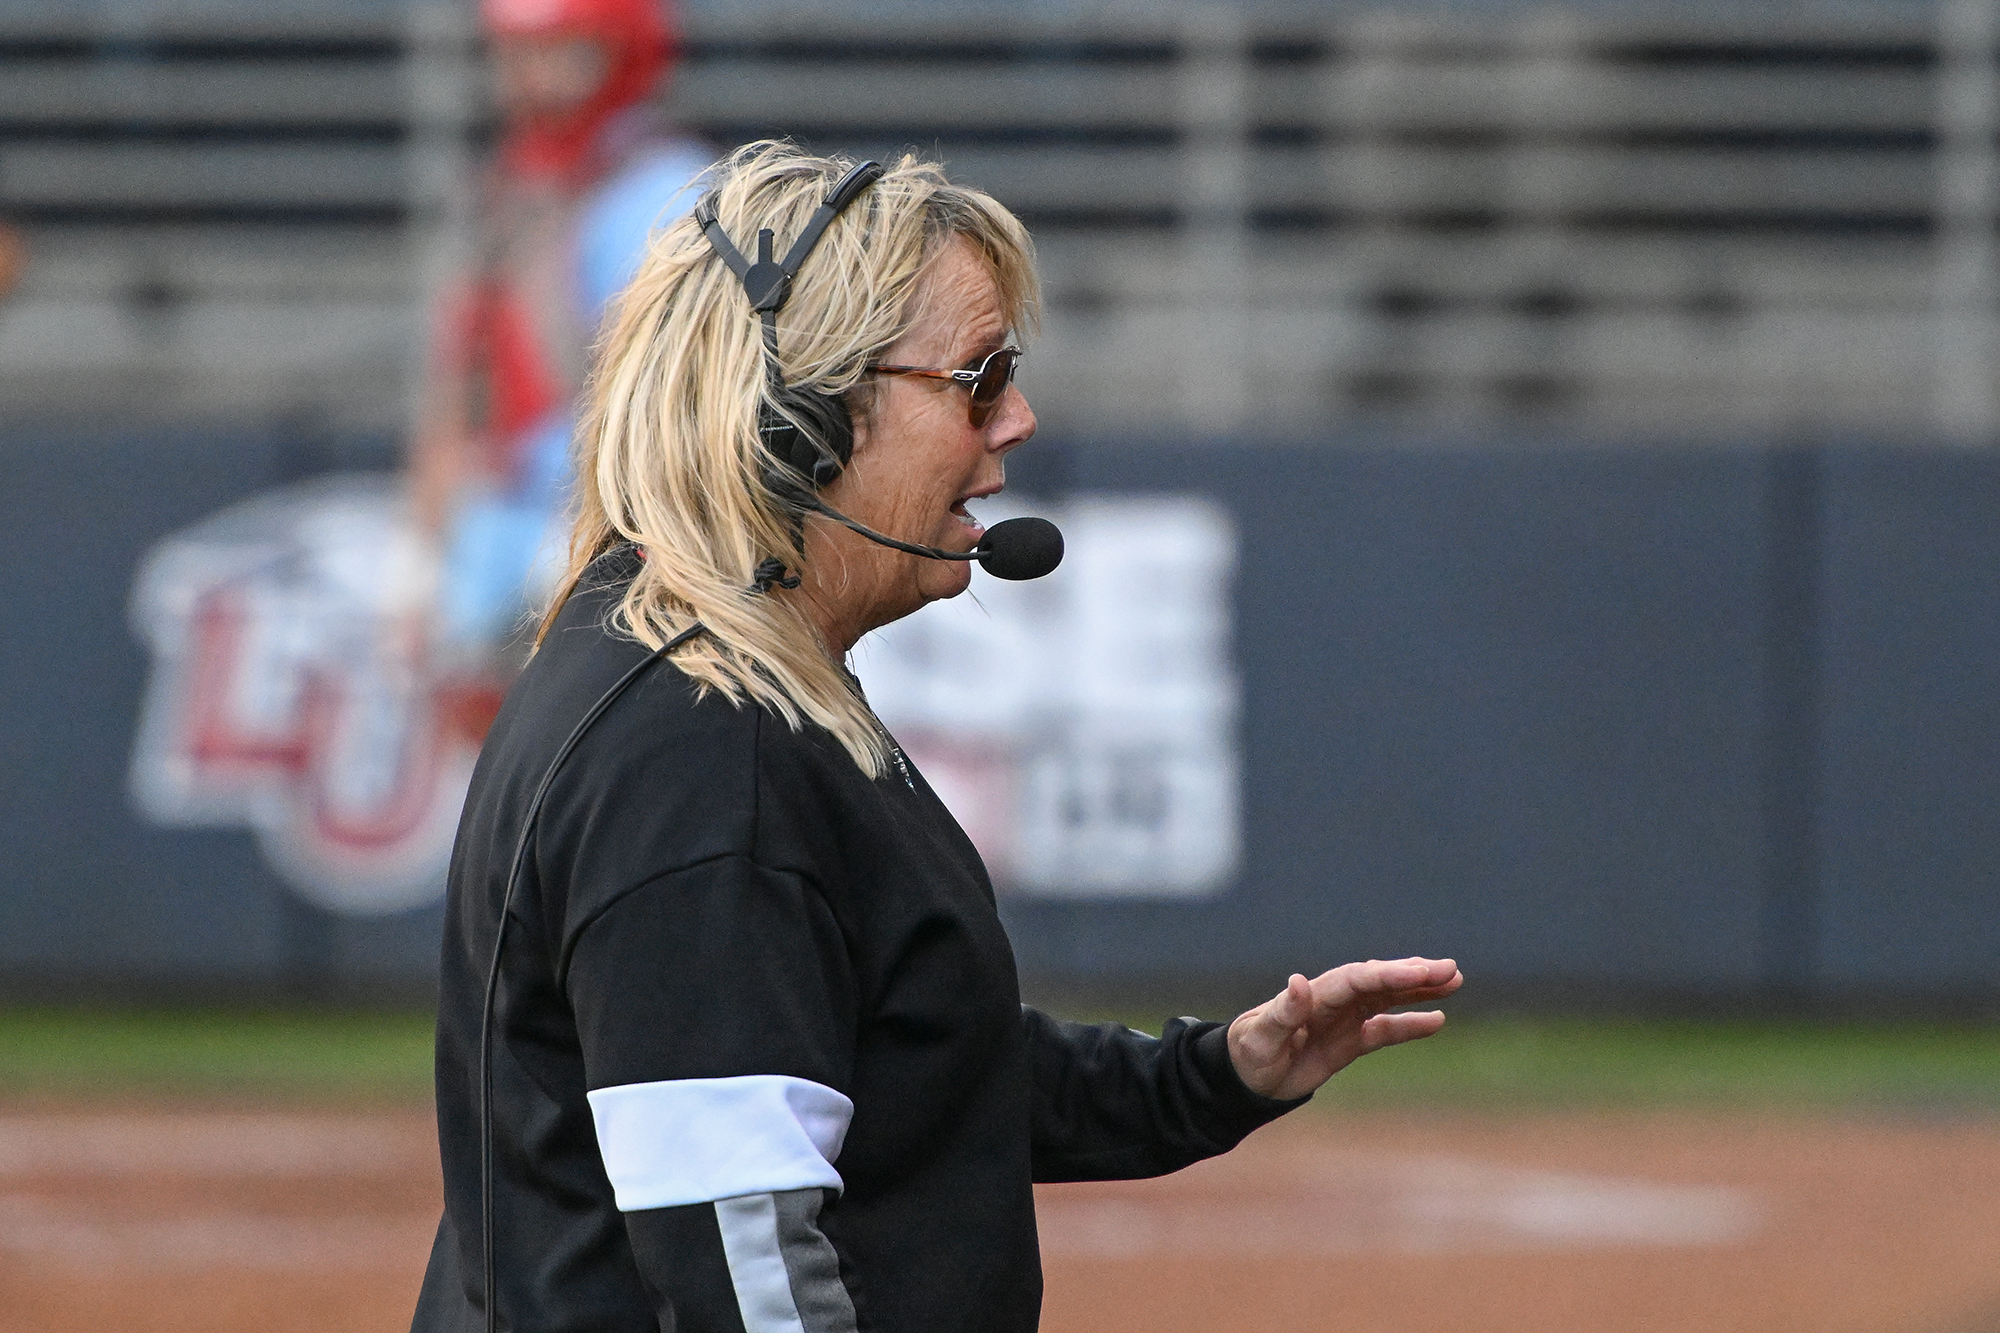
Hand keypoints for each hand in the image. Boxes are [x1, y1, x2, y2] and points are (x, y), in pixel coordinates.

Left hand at [1226, 957, 1462, 1100]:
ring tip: (1453, 980)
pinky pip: (1385, 1029)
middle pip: (1379, 981)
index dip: (1389, 974)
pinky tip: (1437, 1019)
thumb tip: (1298, 981)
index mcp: (1315, 996)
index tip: (1420, 971)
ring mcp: (1344, 1019)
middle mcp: (1334, 1001)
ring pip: (1388, 998)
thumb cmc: (1248, 1052)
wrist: (1246, 1077)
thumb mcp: (1260, 1036)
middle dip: (1413, 974)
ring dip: (1418, 989)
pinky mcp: (1349, 1041)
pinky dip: (1410, 1024)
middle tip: (1450, 969)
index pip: (1358, 978)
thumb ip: (1282, 1011)